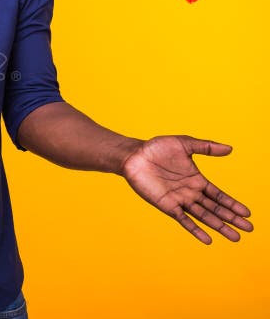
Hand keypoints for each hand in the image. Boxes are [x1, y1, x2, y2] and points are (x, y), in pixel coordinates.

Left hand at [122, 135, 252, 243]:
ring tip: (235, 237)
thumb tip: (230, 148)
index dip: (233, 204)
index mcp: (196, 179)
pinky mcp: (167, 205)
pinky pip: (184, 219)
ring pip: (203, 216)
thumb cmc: (157, 148)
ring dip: (219, 226)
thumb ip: (206, 147)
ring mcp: (179, 200)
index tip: (248, 213)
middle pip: (215, 208)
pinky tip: (208, 239)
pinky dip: (195, 230)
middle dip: (232, 218)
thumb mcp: (185, 143)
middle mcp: (190, 192)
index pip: (219, 195)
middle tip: (249, 229)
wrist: (134, 155)